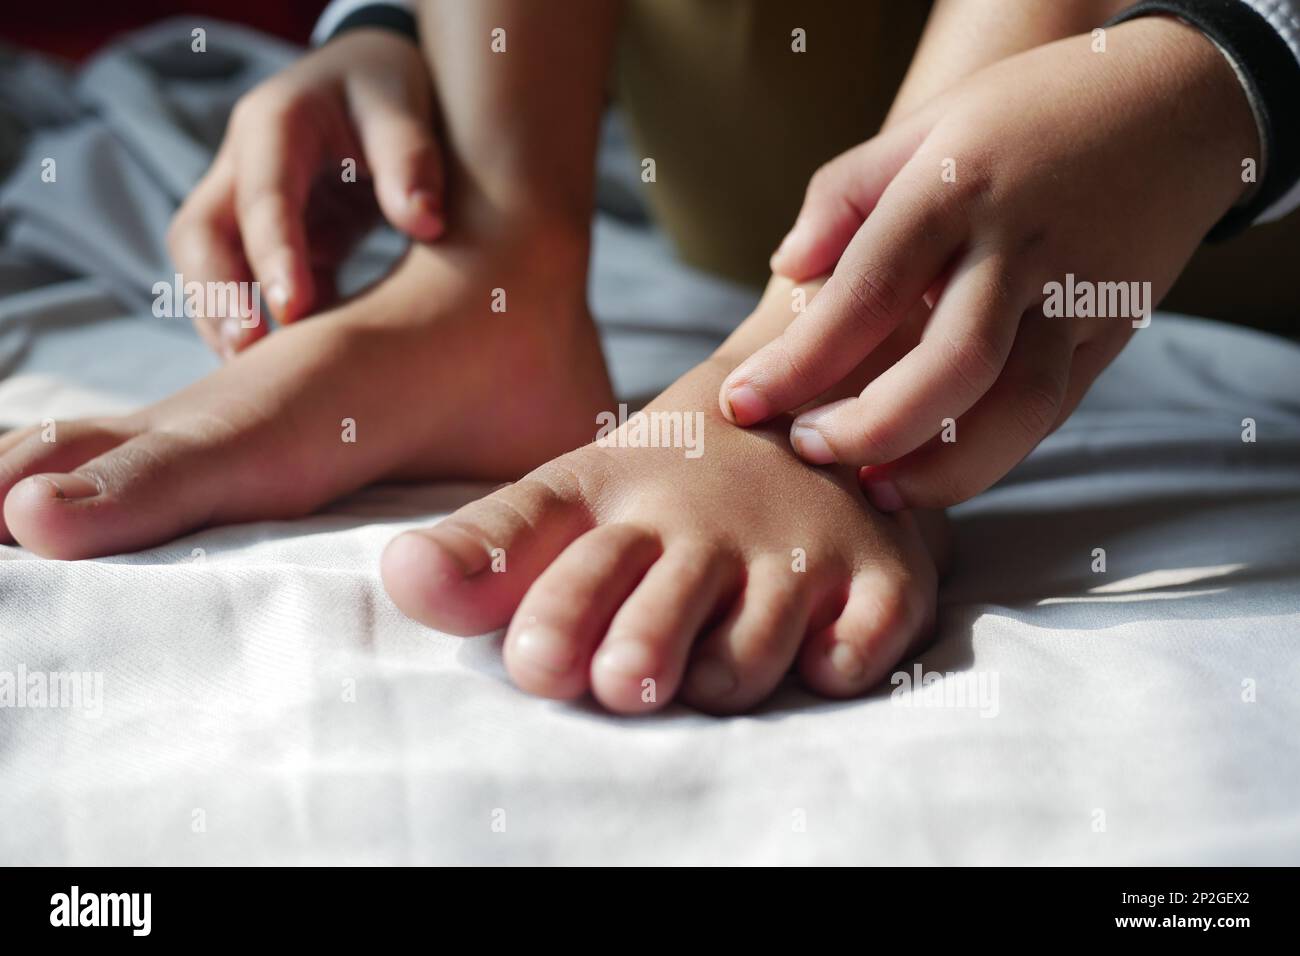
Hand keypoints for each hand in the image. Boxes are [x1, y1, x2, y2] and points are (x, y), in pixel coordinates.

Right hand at [167, 29, 443, 356]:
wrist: (370, 83)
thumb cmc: (387, 90)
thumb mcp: (402, 104)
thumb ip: (410, 157)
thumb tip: (424, 220)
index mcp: (276, 124)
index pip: (262, 195)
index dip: (271, 252)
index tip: (291, 308)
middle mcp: (242, 166)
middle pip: (203, 236)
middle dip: (219, 298)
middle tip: (249, 357)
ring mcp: (244, 208)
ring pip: (210, 269)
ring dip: (227, 323)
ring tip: (256, 382)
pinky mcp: (266, 243)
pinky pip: (250, 290)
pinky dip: (264, 331)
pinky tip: (285, 377)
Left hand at [720, 17, 1256, 509]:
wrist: (1181, 101)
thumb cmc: (1028, 112)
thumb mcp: (928, 124)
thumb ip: (846, 193)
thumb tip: (788, 267)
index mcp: (957, 186)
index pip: (864, 292)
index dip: (796, 361)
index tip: (741, 403)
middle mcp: (1022, 246)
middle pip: (948, 366)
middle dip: (868, 426)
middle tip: (810, 449)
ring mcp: (1078, 295)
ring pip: (1017, 409)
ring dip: (942, 468)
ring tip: (876, 487)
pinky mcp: (1113, 332)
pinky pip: (1051, 412)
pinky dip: (992, 456)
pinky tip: (936, 470)